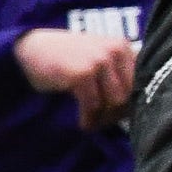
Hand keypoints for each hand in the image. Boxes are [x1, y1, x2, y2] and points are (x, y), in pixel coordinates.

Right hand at [16, 28, 137, 128]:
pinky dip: (88, 119)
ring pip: (114, 102)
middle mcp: (114, 51)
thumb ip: (114, 70)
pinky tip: (83, 122)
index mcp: (122, 47)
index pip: (140, 81)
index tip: (118, 114)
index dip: (131, 102)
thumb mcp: (95, 55)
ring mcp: (98, 62)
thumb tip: (129, 104)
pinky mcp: (81, 74)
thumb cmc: (62, 56)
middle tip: (103, 123)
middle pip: (128, 94)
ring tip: (93, 124)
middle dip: (116, 113)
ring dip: (103, 118)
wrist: (30, 48)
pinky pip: (93, 105)